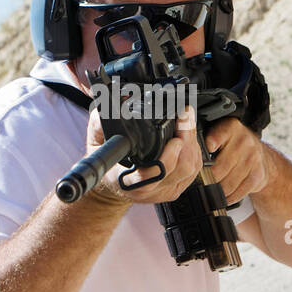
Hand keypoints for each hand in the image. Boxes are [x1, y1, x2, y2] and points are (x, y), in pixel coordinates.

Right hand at [84, 105, 203, 206]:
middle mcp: (148, 189)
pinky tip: (189, 139)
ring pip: (189, 169)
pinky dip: (195, 152)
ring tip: (187, 124)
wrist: (113, 186)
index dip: (167, 158)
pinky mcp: (175, 190)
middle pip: (179, 167)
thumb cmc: (107, 162)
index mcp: (127, 181)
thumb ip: (103, 122)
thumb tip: (122, 100)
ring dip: (192, 143)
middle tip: (185, 116)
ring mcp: (163, 191)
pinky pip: (193, 172)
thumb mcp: (96, 141)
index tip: (175, 140)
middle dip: (186, 138)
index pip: (151, 174)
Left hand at [204, 118, 272, 204]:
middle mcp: (244, 141)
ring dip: (217, 191)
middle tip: (200, 183)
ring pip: (228, 183)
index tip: (204, 152)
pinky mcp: (258, 174)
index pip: (216, 137)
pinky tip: (225, 195)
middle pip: (219, 167)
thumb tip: (188, 154)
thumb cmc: (233, 145)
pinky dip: (229, 197)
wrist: (259, 153)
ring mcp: (253, 158)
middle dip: (207, 179)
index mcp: (230, 128)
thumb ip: (205, 139)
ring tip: (210, 191)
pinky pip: (239, 191)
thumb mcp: (220, 134)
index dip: (209, 146)